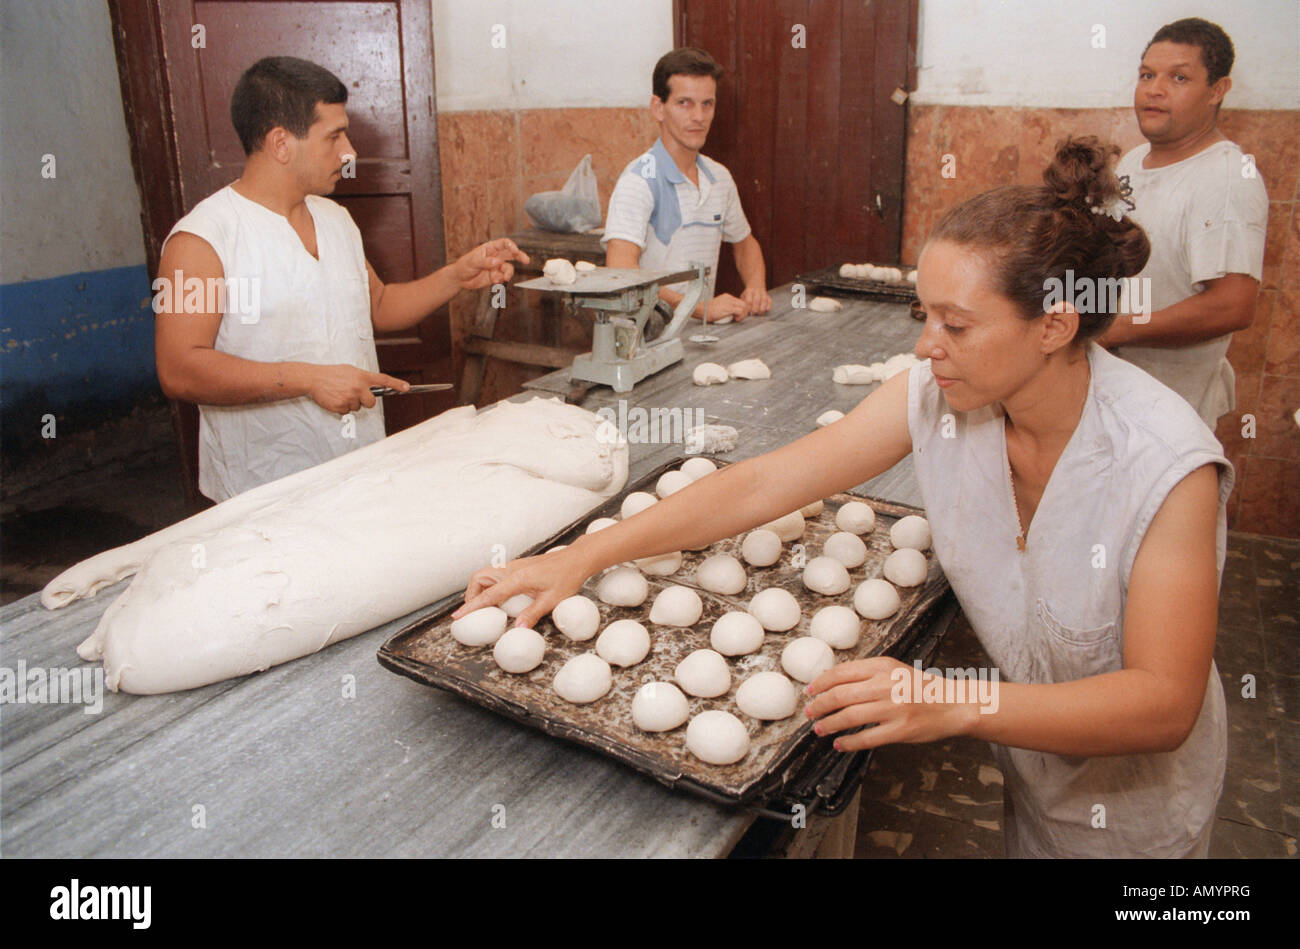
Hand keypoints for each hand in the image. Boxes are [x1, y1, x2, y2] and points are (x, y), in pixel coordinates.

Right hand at [307, 364, 407, 413]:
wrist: (314, 378)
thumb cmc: (333, 373)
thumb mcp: (350, 371)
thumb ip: (363, 378)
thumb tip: (372, 386)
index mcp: (362, 376)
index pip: (383, 380)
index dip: (397, 384)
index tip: (407, 388)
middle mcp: (358, 387)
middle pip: (372, 403)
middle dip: (366, 402)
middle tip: (355, 395)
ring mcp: (350, 398)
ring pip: (358, 408)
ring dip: (351, 403)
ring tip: (340, 393)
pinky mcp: (342, 406)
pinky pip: (347, 412)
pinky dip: (343, 407)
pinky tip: (336, 398)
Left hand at [453, 238, 530, 290]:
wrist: (460, 279)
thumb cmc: (464, 265)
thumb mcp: (473, 262)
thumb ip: (486, 262)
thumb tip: (497, 262)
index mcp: (490, 248)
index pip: (503, 243)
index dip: (511, 245)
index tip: (515, 250)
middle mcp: (495, 256)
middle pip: (511, 254)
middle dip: (520, 256)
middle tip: (526, 260)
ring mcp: (496, 267)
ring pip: (508, 268)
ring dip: (508, 273)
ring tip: (504, 278)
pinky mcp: (496, 276)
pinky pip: (502, 277)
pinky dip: (500, 280)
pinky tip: (495, 281)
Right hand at [453, 546, 592, 628]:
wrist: (577, 559)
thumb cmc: (567, 577)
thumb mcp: (552, 600)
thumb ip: (533, 614)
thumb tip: (517, 629)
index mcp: (517, 579)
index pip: (487, 594)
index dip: (471, 606)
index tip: (458, 616)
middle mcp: (511, 569)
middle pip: (479, 578)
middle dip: (471, 594)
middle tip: (473, 612)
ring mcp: (514, 566)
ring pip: (486, 574)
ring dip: (480, 589)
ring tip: (484, 607)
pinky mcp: (518, 566)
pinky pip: (496, 574)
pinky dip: (490, 585)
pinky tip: (499, 598)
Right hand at [698, 293, 750, 322]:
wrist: (702, 310)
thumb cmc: (707, 310)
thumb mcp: (718, 306)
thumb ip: (726, 306)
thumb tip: (732, 313)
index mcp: (727, 297)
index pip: (740, 301)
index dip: (741, 308)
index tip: (739, 314)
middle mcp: (729, 298)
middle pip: (743, 303)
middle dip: (744, 311)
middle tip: (740, 317)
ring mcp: (729, 303)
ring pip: (743, 306)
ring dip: (743, 314)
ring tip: (737, 318)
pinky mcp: (728, 308)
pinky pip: (740, 311)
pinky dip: (740, 316)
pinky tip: (736, 319)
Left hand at [740, 286, 771, 314]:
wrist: (755, 286)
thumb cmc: (747, 296)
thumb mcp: (742, 299)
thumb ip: (741, 309)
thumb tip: (737, 319)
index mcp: (749, 291)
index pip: (749, 301)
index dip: (749, 308)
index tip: (748, 312)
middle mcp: (756, 291)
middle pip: (757, 300)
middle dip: (755, 308)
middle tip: (753, 313)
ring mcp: (763, 293)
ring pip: (764, 300)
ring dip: (762, 308)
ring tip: (759, 313)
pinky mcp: (768, 296)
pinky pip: (770, 301)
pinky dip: (768, 306)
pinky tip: (766, 310)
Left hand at [802, 657, 980, 750]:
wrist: (952, 704)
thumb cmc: (919, 688)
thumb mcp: (893, 670)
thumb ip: (866, 673)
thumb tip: (830, 681)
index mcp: (882, 666)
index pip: (842, 672)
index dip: (821, 683)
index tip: (810, 692)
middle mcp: (886, 685)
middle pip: (840, 695)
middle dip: (819, 705)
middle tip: (809, 712)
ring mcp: (893, 708)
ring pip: (849, 716)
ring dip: (829, 724)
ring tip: (819, 729)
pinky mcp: (900, 730)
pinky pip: (867, 738)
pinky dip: (849, 742)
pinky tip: (839, 743)